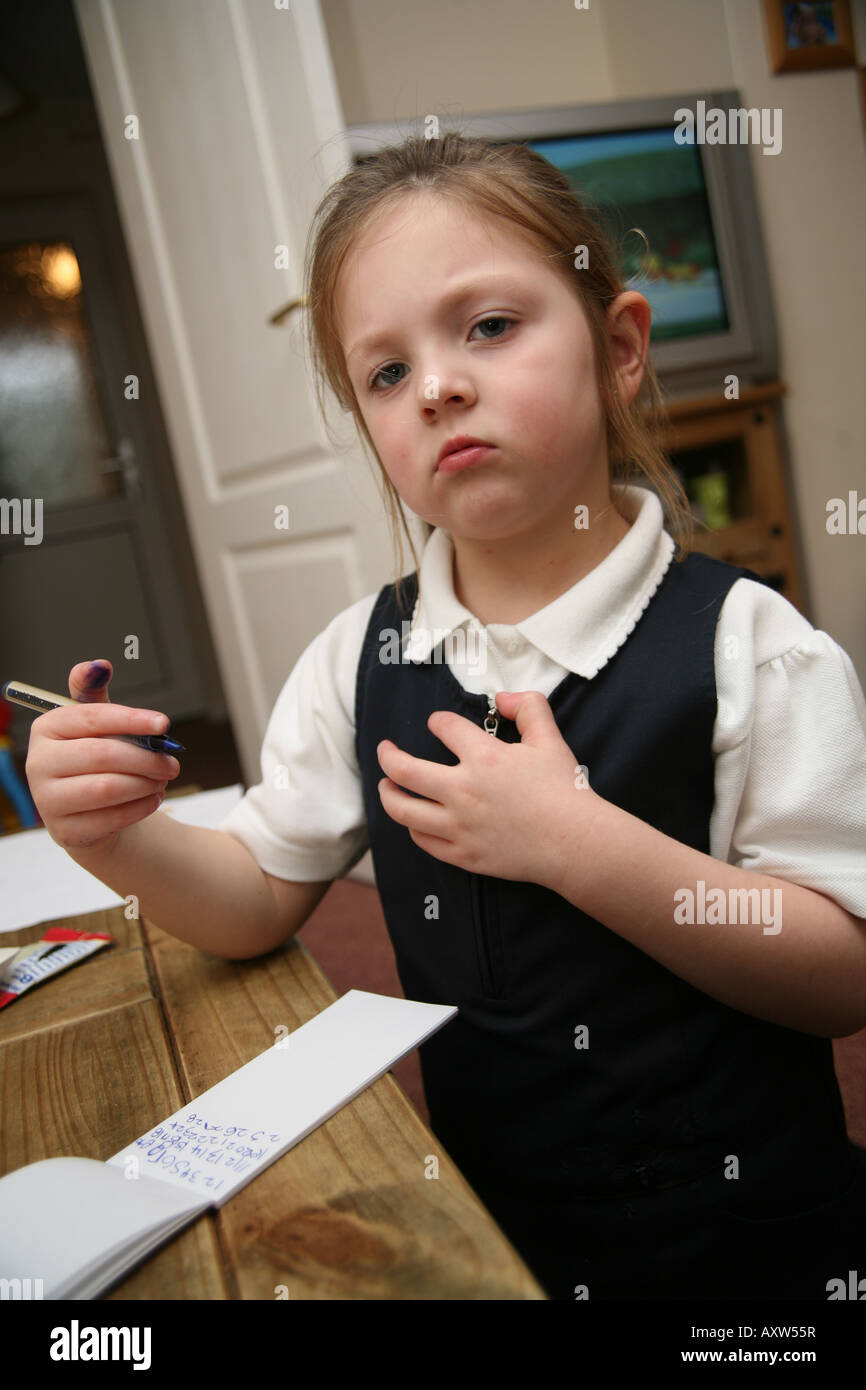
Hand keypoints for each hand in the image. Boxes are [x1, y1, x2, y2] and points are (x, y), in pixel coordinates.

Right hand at [24, 659, 180, 851]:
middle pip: (102, 755)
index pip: (92, 718)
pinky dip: (142, 807)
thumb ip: (96, 694)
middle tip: (172, 762)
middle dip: (146, 758)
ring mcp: (48, 801)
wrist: (88, 811)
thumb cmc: (95, 759)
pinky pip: (113, 818)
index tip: (164, 723)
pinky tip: (152, 798)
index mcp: (47, 728)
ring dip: (146, 784)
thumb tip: (99, 665)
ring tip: (161, 780)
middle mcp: (39, 764)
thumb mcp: (96, 725)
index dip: (131, 719)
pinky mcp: (66, 832)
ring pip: (108, 789)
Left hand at [376, 689, 601, 887]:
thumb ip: (528, 707)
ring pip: (403, 809)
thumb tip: (502, 697)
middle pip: (404, 770)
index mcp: (484, 758)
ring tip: (384, 785)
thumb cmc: (564, 790)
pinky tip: (413, 819)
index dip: (438, 721)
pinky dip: (413, 827)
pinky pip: (423, 840)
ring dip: (387, 793)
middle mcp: (463, 791)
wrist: (574, 843)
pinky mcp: (463, 854)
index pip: (444, 728)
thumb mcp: (550, 738)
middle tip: (384, 750)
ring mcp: (459, 826)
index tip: (438, 723)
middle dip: (388, 756)